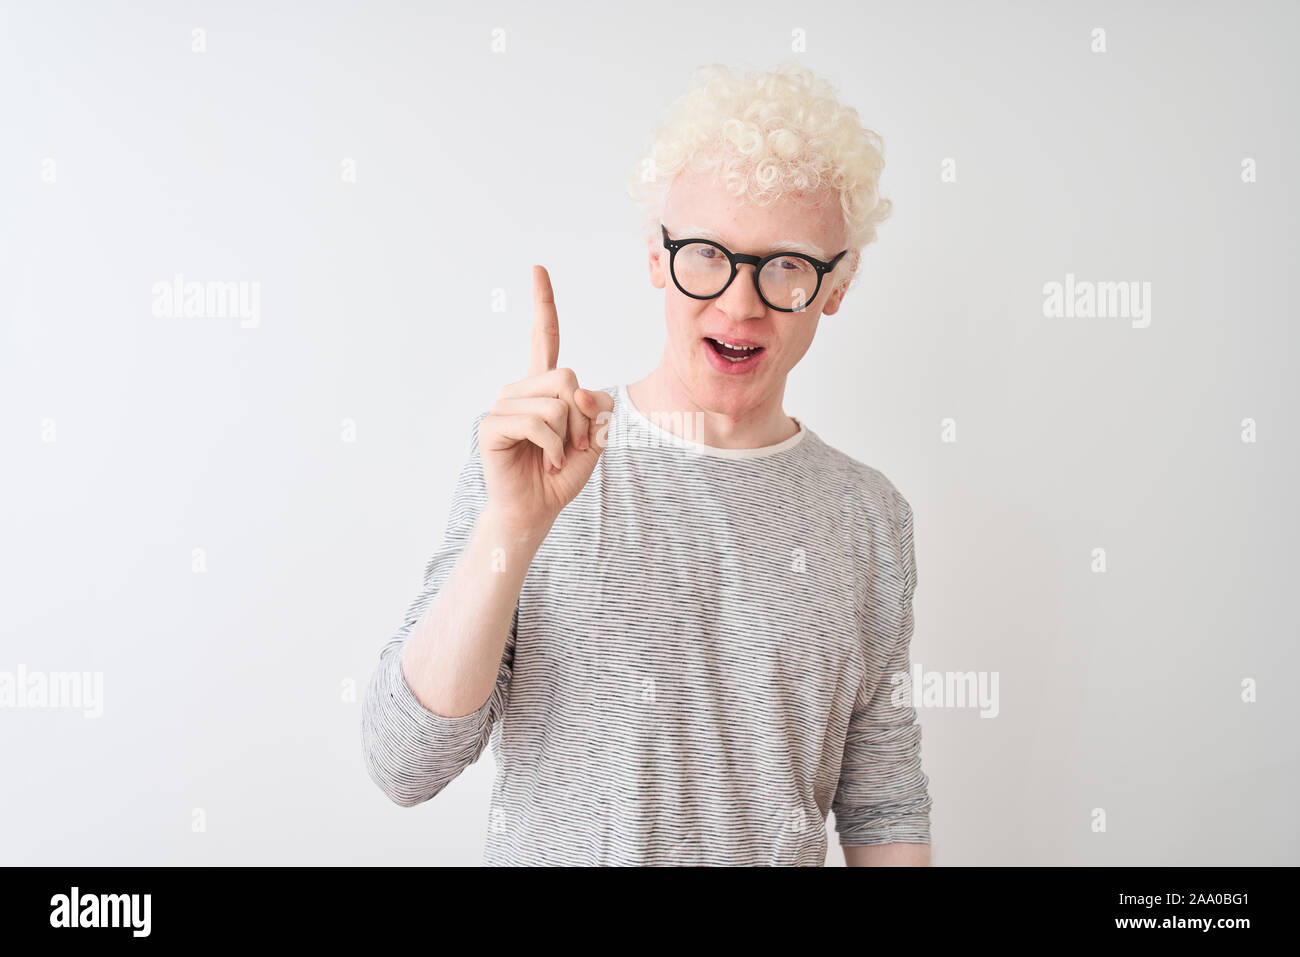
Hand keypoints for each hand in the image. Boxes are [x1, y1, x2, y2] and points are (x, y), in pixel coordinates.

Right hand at [477, 265, 615, 536]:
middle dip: (581, 416)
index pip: (544, 338)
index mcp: (542, 386)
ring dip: (568, 437)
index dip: (543, 304)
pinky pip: (539, 423)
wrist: (535, 509)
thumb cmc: (561, 473)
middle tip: (574, 445)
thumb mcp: (593, 436)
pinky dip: (554, 448)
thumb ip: (595, 408)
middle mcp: (519, 389)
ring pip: (555, 403)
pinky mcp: (492, 425)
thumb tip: (577, 392)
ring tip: (556, 457)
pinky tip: (547, 462)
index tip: (538, 269)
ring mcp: (502, 405)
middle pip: (566, 376)